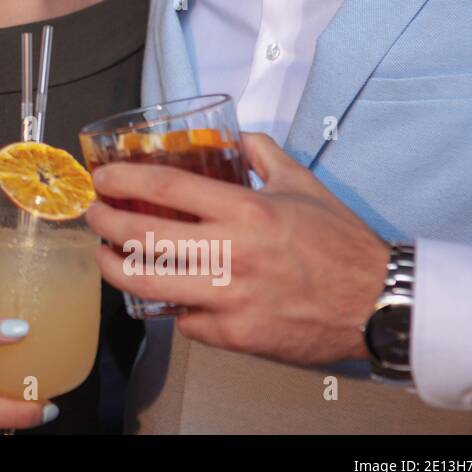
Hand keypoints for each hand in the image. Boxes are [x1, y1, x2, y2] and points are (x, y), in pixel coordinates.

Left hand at [85, 132, 389, 365]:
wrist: (377, 301)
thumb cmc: (339, 243)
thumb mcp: (302, 183)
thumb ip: (262, 154)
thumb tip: (234, 136)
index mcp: (245, 210)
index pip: (163, 188)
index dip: (121, 181)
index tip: (103, 179)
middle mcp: (231, 253)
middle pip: (142, 236)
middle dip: (104, 223)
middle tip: (94, 215)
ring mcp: (229, 297)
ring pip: (147, 284)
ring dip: (115, 268)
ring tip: (105, 257)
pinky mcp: (235, 335)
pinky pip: (184, 320)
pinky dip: (171, 307)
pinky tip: (166, 295)